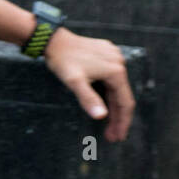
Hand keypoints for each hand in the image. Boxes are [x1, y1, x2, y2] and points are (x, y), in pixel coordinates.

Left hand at [41, 27, 134, 142]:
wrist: (54, 40)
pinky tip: (105, 103)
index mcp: (115, 71)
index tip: (118, 137)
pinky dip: (109, 93)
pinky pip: (112, 78)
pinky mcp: (107, 54)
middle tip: (112, 137)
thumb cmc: (62, 61)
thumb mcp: (74, 82)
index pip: (124, 102)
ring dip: (113, 106)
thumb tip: (100, 116)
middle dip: (117, 118)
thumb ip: (88, 99)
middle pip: (121, 96)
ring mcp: (114, 57)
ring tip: (108, 126)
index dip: (122, 122)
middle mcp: (119, 62)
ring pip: (117, 88)